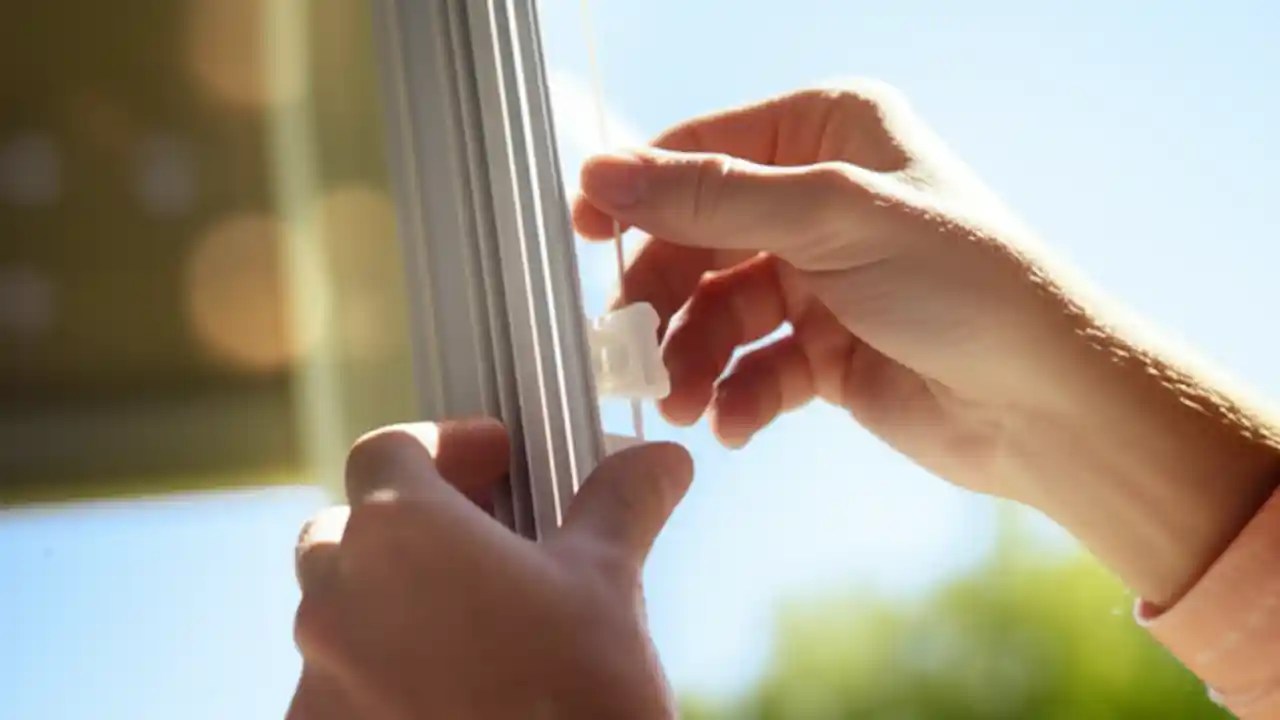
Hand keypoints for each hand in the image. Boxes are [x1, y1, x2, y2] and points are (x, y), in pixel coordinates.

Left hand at [287, 420, 691, 719]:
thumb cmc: (576, 695)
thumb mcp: (608, 586)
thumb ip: (620, 504)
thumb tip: (659, 459)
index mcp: (399, 531)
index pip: (389, 450)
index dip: (446, 444)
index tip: (499, 460)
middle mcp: (335, 597)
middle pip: (347, 528)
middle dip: (409, 526)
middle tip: (483, 541)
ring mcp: (316, 677)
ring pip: (336, 611)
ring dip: (390, 602)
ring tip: (472, 627)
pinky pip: (334, 685)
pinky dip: (377, 674)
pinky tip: (446, 693)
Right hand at [574, 79, 1078, 496]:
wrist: (1048, 406)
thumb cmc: (965, 285)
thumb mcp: (831, 220)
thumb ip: (712, 198)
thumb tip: (600, 173)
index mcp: (828, 132)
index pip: (703, 151)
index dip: (640, 193)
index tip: (584, 235)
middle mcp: (819, 199)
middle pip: (698, 240)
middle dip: (666, 301)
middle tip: (628, 352)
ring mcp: (820, 278)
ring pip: (718, 312)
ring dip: (694, 360)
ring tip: (684, 403)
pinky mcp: (824, 352)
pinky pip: (753, 367)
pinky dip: (738, 396)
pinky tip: (737, 424)